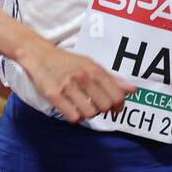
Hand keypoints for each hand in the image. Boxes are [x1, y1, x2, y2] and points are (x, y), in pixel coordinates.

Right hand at [17, 40, 132, 122]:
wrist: (39, 55)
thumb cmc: (68, 62)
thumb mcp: (91, 65)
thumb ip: (112, 78)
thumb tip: (133, 90)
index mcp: (94, 69)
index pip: (117, 94)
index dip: (119, 105)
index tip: (116, 108)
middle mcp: (83, 77)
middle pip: (105, 106)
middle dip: (103, 110)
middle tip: (97, 106)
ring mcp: (68, 86)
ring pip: (89, 113)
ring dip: (88, 114)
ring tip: (84, 107)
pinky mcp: (54, 95)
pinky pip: (72, 116)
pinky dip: (75, 117)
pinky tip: (73, 110)